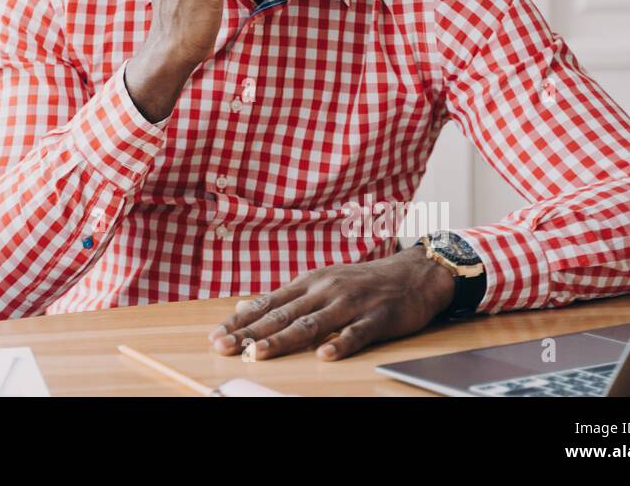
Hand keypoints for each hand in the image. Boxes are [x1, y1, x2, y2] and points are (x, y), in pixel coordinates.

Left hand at [207, 246, 456, 359]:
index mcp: (309, 283)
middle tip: (224, 346)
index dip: (241, 320)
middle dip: (250, 332)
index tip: (216, 335)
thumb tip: (244, 304)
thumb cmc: (362, 281)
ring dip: (283, 339)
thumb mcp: (321, 282)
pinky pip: (357, 333)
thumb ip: (286, 298)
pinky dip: (341, 344)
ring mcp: (351, 303)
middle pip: (282, 314)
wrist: (413, 273)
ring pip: (312, 324)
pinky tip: (325, 356)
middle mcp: (325, 290)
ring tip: (259, 353)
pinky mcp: (377, 317)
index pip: (268, 303)